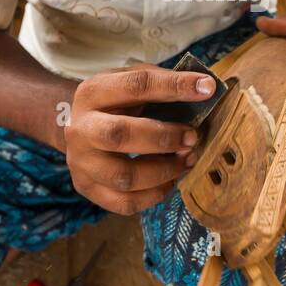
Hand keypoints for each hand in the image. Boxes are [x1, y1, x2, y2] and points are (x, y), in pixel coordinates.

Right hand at [64, 65, 211, 214]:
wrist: (79, 129)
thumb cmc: (114, 103)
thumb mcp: (129, 82)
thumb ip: (160, 82)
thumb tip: (204, 88)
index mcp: (92, 93)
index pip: (135, 86)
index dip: (173, 86)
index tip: (206, 88)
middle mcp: (80, 129)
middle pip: (119, 135)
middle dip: (163, 138)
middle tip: (191, 138)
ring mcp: (81, 163)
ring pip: (124, 177)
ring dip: (164, 171)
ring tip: (187, 160)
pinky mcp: (88, 189)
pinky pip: (125, 203)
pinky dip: (155, 195)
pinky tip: (170, 180)